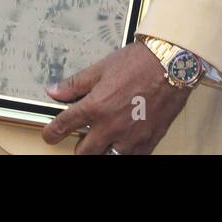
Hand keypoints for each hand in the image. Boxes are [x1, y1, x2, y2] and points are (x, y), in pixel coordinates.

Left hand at [42, 43, 191, 153]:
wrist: (172, 65)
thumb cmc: (140, 63)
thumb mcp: (101, 68)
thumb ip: (76, 84)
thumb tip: (54, 91)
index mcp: (95, 107)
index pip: (64, 126)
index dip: (52, 133)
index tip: (49, 135)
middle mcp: (111, 126)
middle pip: (84, 152)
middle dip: (79, 147)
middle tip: (81, 138)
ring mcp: (130, 137)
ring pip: (108, 158)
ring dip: (102, 151)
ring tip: (103, 140)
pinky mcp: (148, 142)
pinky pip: (131, 157)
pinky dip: (124, 152)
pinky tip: (123, 142)